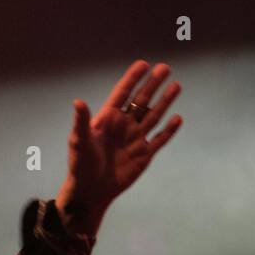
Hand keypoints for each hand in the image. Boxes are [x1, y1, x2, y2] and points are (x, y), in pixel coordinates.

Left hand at [56, 60, 182, 236]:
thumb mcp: (79, 141)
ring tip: (176, 85)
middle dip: (153, 84)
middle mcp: (123, 125)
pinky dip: (169, 130)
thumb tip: (78, 102)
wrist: (91, 191)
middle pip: (141, 100)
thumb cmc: (80, 165)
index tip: (144, 64)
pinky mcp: (144, 155)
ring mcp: (135, 139)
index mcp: (108, 118)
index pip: (123, 93)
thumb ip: (82, 121)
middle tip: (165, 68)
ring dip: (164, 101)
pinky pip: (159, 139)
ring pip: (153, 115)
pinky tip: (177, 118)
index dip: (133, 78)